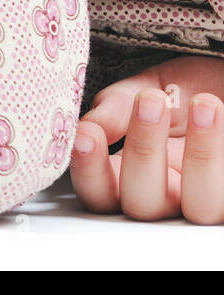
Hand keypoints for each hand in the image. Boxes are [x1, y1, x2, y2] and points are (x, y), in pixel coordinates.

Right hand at [70, 55, 223, 222]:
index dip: (88, 171)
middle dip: (143, 153)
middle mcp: (167, 196)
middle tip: (150, 102)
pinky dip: (223, 154)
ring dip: (202, 157)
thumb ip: (115, 106)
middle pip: (142, 206)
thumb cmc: (189, 90)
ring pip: (201, 208)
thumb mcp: (147, 86)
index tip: (87, 135)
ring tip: (203, 105)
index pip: (98, 192)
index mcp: (129, 174)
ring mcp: (206, 198)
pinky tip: (217, 113)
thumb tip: (84, 127)